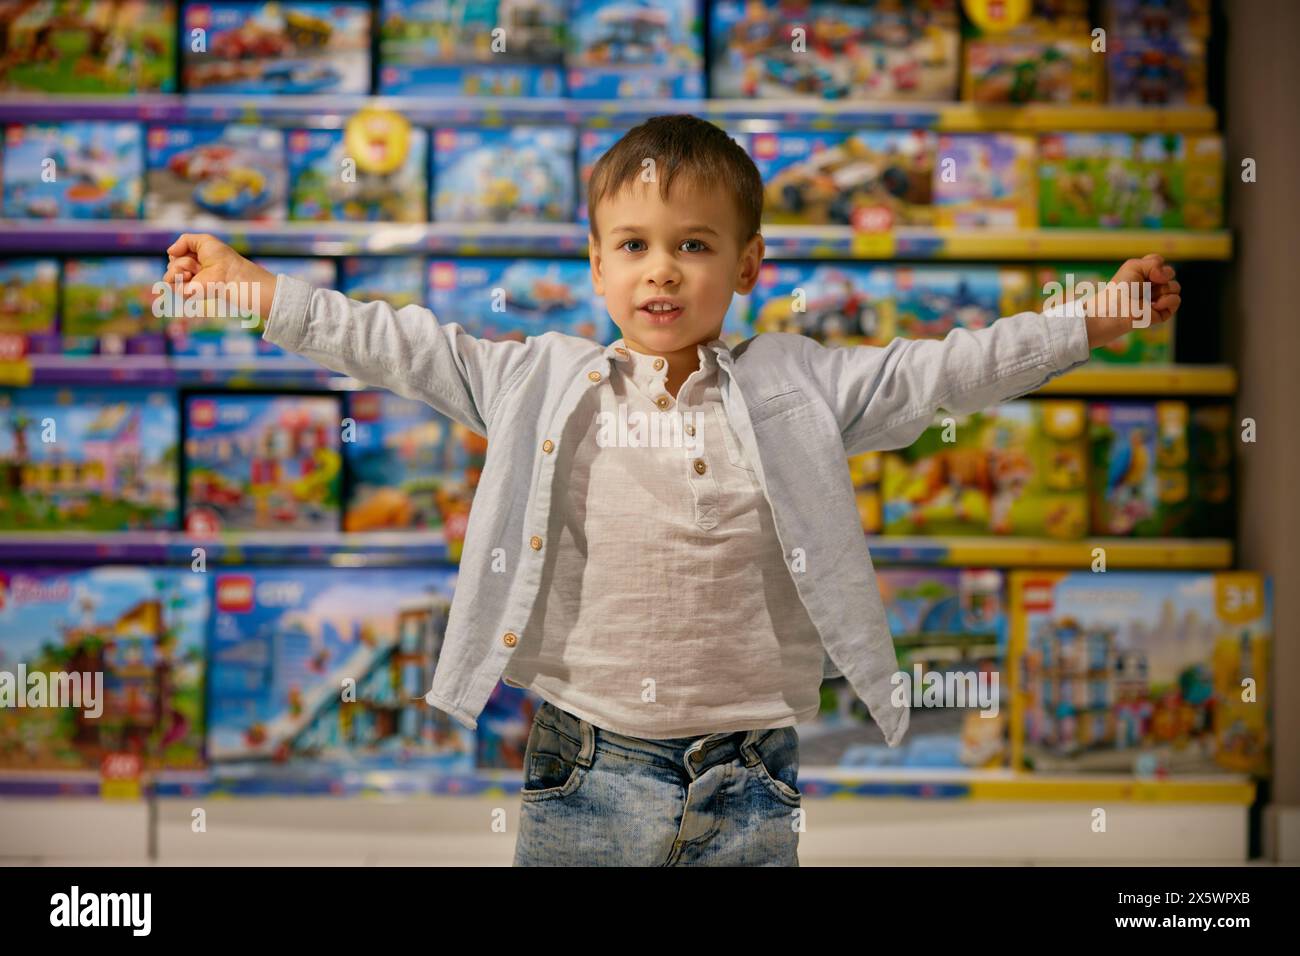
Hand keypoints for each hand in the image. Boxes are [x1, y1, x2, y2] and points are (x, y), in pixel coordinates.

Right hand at [163, 233, 277, 323]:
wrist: (228, 272)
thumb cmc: (221, 257)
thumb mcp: (202, 240)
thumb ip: (183, 241)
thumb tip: (169, 252)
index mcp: (193, 262)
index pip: (175, 255)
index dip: (183, 251)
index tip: (199, 254)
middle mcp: (189, 274)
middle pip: (170, 262)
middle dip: (183, 258)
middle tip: (201, 263)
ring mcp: (187, 284)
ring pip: (169, 271)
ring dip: (181, 265)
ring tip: (198, 269)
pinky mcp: (184, 293)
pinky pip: (168, 281)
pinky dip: (178, 274)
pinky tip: (192, 275)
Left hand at [1086, 254, 1180, 348]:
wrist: (1116, 309)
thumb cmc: (1120, 288)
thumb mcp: (1134, 266)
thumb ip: (1155, 262)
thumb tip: (1167, 277)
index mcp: (1145, 274)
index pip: (1159, 262)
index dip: (1155, 265)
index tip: (1141, 272)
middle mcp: (1153, 285)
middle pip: (1170, 273)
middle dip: (1159, 277)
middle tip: (1143, 286)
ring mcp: (1158, 298)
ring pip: (1175, 286)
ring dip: (1162, 289)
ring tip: (1147, 296)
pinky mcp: (1162, 312)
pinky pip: (1176, 300)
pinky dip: (1167, 300)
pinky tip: (1154, 305)